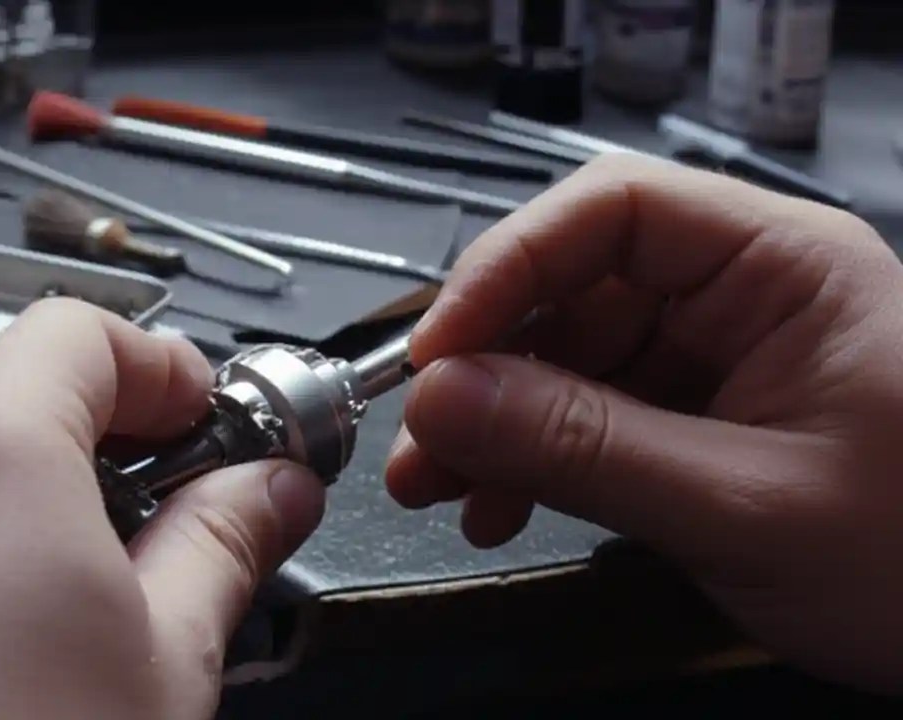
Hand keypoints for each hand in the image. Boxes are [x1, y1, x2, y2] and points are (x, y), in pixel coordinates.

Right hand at [386, 153, 902, 693]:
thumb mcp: (744, 505)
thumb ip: (584, 447)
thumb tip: (445, 398)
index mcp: (783, 267)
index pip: (612, 212)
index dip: (509, 268)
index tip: (440, 349)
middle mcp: (745, 297)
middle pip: (576, 290)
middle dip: (488, 368)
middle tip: (423, 439)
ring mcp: (720, 360)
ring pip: (570, 360)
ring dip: (496, 423)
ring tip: (440, 487)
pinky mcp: (702, 420)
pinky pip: (593, 417)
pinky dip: (535, 460)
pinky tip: (501, 506)